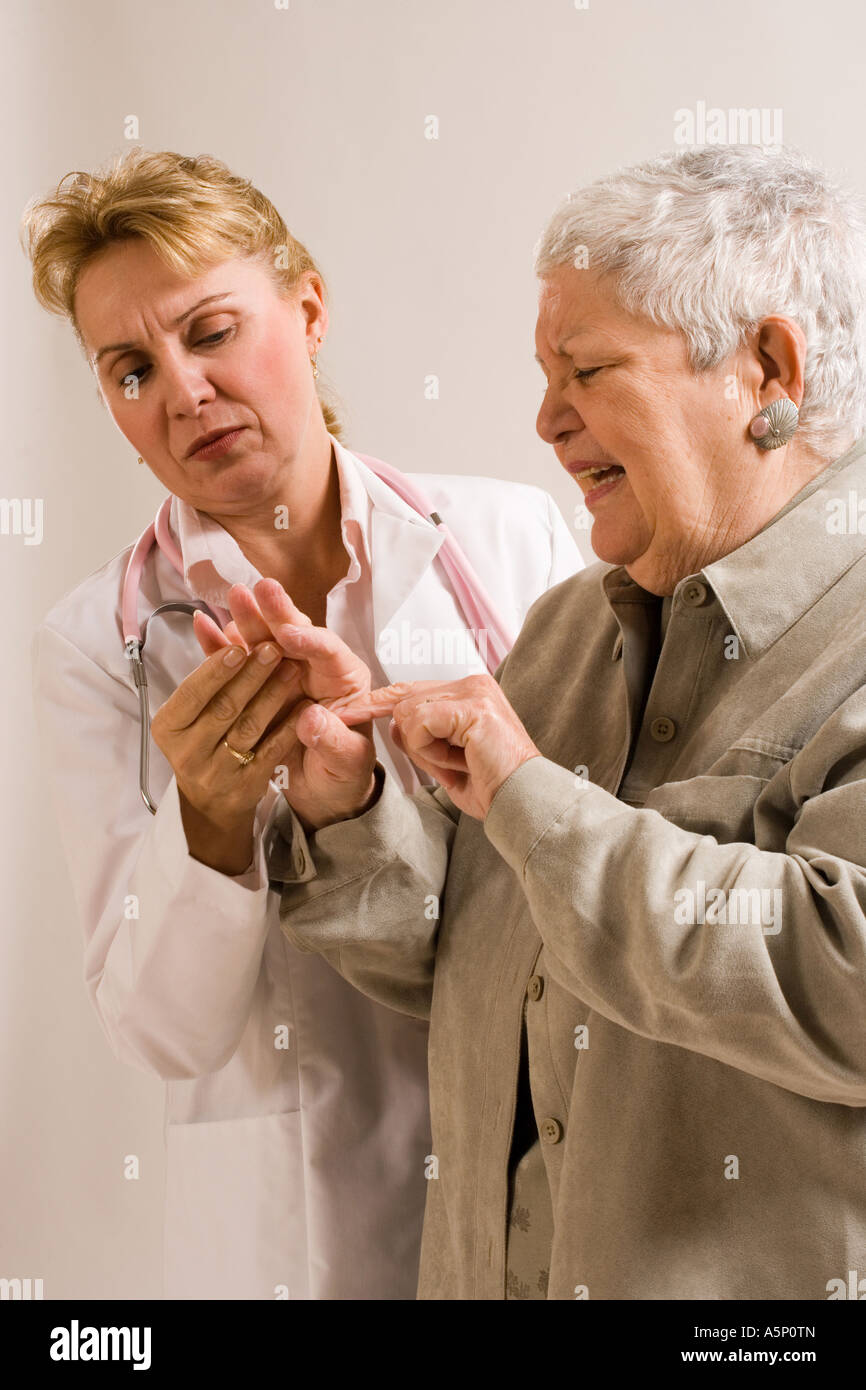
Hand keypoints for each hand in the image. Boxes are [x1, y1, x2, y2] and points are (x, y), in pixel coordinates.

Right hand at [150, 639, 310, 871]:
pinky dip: (288, 727)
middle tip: (272, 647)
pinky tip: (305, 707)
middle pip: (222, 708)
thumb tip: (208, 621)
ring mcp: (217, 774)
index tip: (237, 645)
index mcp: (168, 728)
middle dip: (250, 675)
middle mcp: (187, 754)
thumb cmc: (203, 741)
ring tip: (291, 668)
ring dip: (271, 695)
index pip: (190, 694)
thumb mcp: (192, 711)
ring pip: (248, 727)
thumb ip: (206, 674)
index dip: (214, 669)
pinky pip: (270, 752)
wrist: (213, 803)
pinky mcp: (246, 787)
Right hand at [192, 579, 378, 828]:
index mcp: (344, 680)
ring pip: (264, 641)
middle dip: (277, 613)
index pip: (329, 651)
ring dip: (248, 619)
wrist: (323, 789)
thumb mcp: (346, 763)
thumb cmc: (342, 772)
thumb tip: (311, 720)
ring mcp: (283, 674)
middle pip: (295, 635)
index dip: (310, 640)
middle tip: (260, 589)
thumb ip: (334, 742)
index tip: (289, 634)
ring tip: (233, 596)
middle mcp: (313, 668)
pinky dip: (220, 645)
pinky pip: (237, 662)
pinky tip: (204, 624)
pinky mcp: (257, 685)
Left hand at [334, 675, 540, 819]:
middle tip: (457, 763)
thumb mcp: (445, 760)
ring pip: (408, 712)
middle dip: (415, 742)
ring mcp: (473, 691)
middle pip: (403, 701)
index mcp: (468, 692)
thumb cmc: (492, 786)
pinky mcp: (473, 706)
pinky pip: (420, 724)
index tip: (346, 712)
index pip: (409, 689)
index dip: (376, 703)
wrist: (523, 802)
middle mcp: (472, 683)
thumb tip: (393, 724)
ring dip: (426, 750)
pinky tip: (462, 760)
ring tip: (463, 762)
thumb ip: (420, 739)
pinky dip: (432, 750)